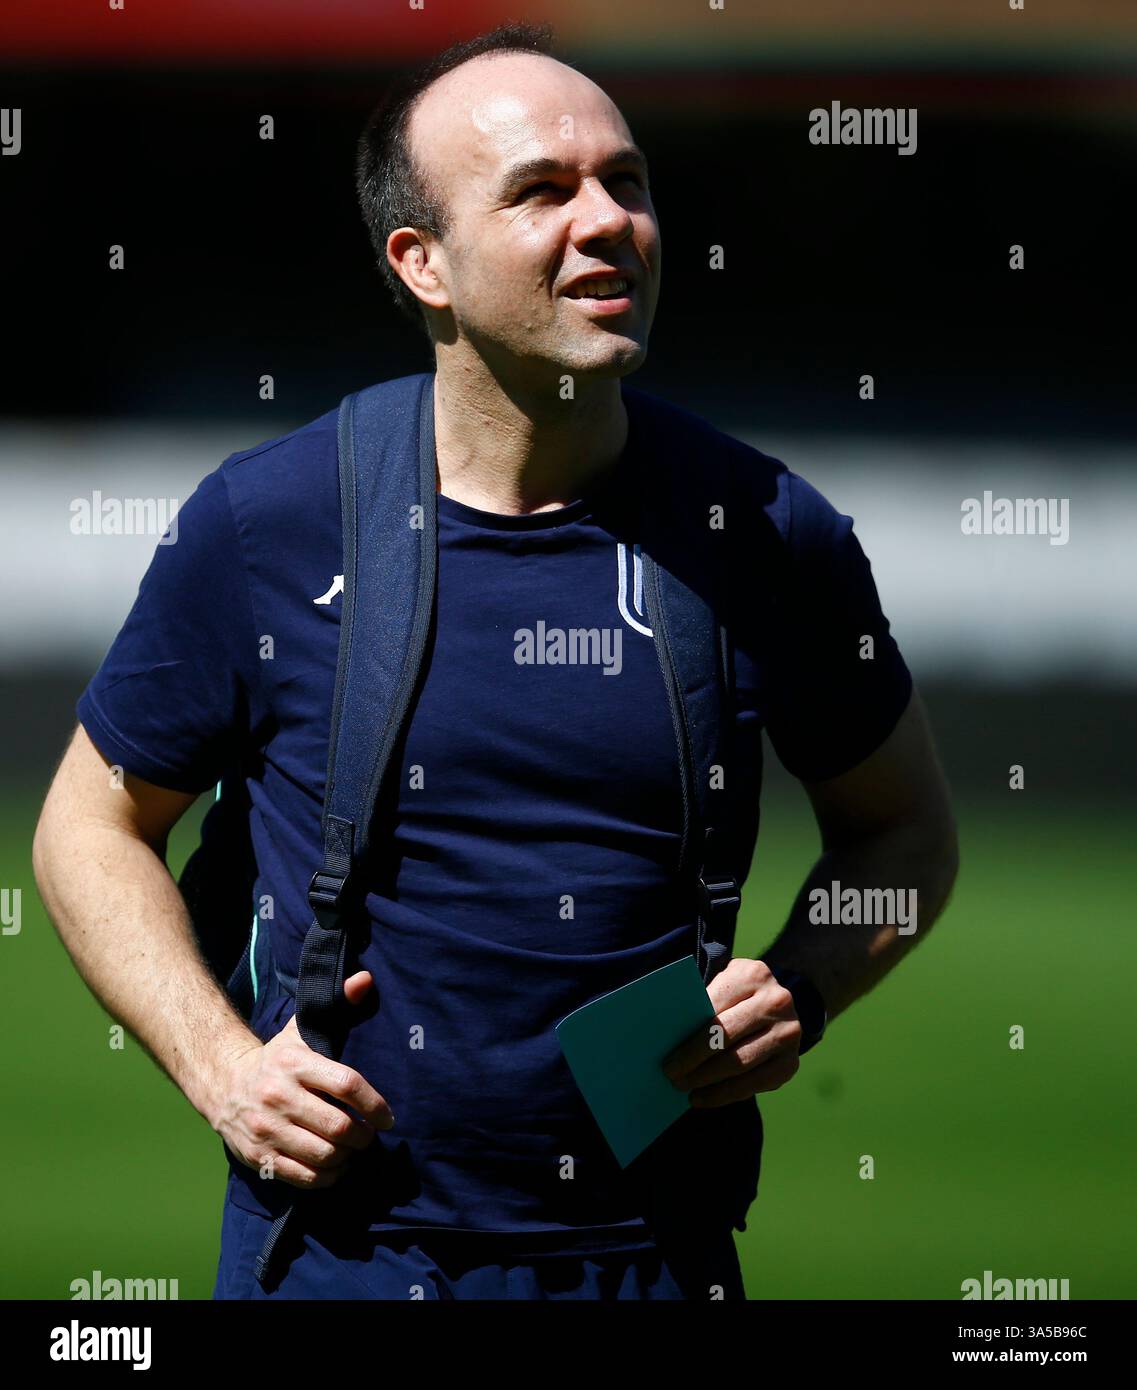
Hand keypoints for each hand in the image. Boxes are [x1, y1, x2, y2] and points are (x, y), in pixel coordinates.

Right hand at [212, 970, 394, 1189]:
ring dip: (347, 1158)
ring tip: (353, 1150)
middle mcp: (279, 1096)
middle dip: (363, 1136)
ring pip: (323, 1155)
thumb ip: (337, 1006)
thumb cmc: (279, 1057)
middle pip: (338, 1126)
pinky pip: (304, 1177)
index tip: (387, 1117)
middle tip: (370, 1136)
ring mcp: (267, 1129)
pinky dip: (327, 1177)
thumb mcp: (303, 1029)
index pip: (346, 1085)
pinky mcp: (259, 1156)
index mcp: (295, 1063)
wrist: (223, 1083)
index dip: (374, 1104)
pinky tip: (335, 1167)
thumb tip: (366, 980)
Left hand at [661, 958, 801, 1107]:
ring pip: (740, 1064)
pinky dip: (725, 1094)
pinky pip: (754, 1084)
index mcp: (753, 975)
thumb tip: (667, 1037)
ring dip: (707, 1081)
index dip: (689, 1040)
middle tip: (671, 1077)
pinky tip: (703, 1098)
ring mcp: (788, 1033)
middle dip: (694, 1062)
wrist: (777, 1005)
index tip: (667, 1060)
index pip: (715, 1009)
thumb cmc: (735, 995)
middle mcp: (776, 1002)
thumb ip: (701, 1002)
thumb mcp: (722, 984)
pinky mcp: (791, 1063)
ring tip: (684, 1089)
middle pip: (726, 1038)